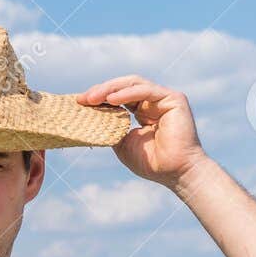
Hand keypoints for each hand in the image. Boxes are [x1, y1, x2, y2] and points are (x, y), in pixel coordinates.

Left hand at [77, 75, 208, 187]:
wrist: (176, 173)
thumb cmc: (152, 163)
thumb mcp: (122, 143)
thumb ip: (110, 128)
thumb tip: (90, 116)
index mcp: (143, 111)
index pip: (119, 97)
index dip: (99, 98)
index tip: (79, 103)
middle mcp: (153, 102)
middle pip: (124, 86)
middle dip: (102, 91)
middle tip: (83, 99)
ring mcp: (164, 98)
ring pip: (133, 83)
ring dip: (111, 89)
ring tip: (93, 98)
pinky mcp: (173, 98)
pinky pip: (146, 90)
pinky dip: (127, 93)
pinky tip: (111, 100)